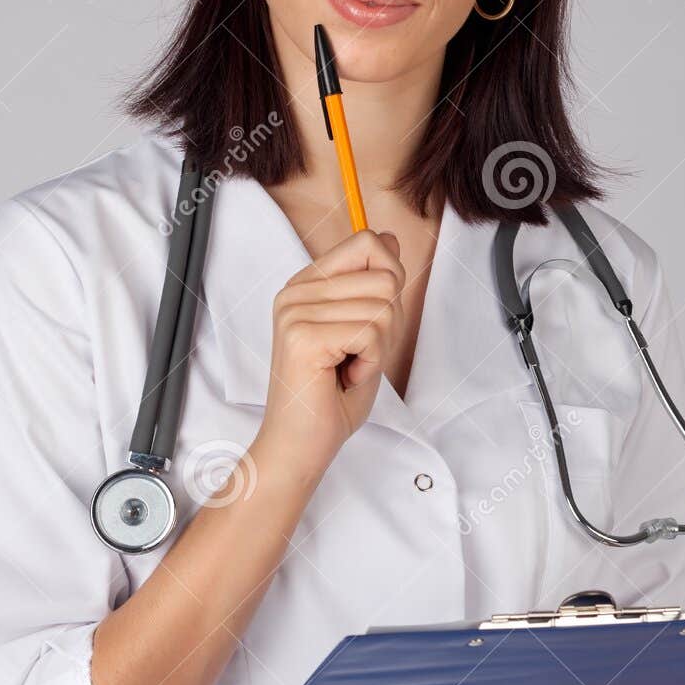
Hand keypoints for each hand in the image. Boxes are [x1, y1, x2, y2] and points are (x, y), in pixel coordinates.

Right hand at [257, 227, 405, 478]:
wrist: (300, 446)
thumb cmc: (331, 397)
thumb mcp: (364, 330)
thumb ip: (374, 285)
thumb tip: (389, 238)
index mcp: (307, 285)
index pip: (368, 242)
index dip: (389, 281)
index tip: (369, 322)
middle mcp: (296, 292)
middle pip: (385, 276)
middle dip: (389, 324)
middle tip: (356, 356)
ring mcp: (296, 312)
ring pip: (383, 306)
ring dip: (379, 347)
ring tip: (347, 368)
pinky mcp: (303, 336)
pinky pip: (371, 332)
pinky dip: (370, 362)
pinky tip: (344, 377)